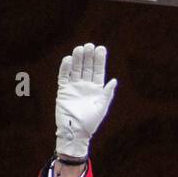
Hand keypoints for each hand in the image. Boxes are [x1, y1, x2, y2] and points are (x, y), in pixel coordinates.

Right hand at [55, 43, 116, 159]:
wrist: (76, 131)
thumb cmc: (91, 122)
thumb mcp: (102, 107)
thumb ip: (107, 93)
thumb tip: (114, 80)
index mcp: (97, 89)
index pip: (98, 71)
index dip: (99, 60)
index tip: (101, 48)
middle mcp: (85, 86)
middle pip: (87, 67)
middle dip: (88, 56)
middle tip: (90, 45)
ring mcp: (74, 87)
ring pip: (75, 69)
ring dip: (77, 59)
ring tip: (80, 49)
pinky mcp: (63, 90)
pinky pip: (64, 76)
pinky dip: (65, 68)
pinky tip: (68, 59)